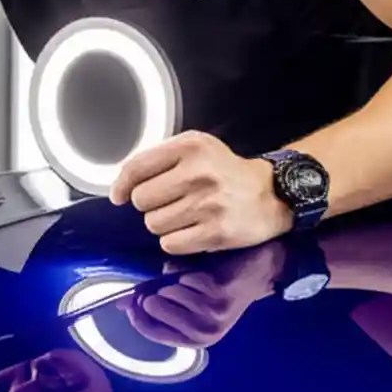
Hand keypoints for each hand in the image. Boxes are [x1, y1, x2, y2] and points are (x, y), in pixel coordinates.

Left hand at [111, 131, 292, 254]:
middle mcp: (199, 174)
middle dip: (150, 205)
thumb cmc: (226, 172)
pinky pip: (170, 244)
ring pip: (154, 224)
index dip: (121, 185)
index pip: (137, 168)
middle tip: (170, 203)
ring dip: (164, 224)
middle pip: (141, 200)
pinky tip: (192, 231)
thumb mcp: (197, 149)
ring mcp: (208, 204)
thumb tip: (121, 184)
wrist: (272, 194)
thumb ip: (159, 159)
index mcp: (191, 147)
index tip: (119, 195)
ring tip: (186, 216)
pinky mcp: (217, 232)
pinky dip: (176, 241)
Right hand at [119, 242, 285, 347]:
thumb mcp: (183, 297)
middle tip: (172, 285)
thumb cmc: (217, 283)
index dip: (136, 316)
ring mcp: (212, 318)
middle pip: (155, 310)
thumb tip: (121, 303)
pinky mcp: (220, 299)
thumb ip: (153, 301)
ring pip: (170, 293)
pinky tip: (207, 275)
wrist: (259, 271)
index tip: (129, 300)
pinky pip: (187, 281)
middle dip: (157, 292)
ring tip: (193, 280)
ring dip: (176, 281)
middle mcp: (202, 334)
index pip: (151, 332)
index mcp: (192, 339)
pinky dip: (191, 272)